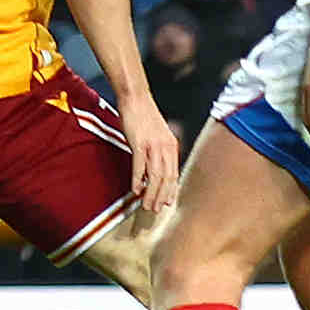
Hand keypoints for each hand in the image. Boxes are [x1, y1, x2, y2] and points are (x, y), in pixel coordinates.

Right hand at [119, 90, 182, 213]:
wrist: (136, 99)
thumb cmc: (145, 118)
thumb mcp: (159, 136)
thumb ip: (161, 152)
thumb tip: (158, 172)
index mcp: (172, 146)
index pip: (174, 174)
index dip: (171, 190)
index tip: (167, 204)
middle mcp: (166, 147)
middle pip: (166, 178)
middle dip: (161, 196)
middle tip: (155, 210)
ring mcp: (153, 145)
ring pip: (155, 175)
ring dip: (150, 193)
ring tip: (145, 205)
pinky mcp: (139, 143)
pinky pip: (140, 166)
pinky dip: (138, 180)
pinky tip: (135, 190)